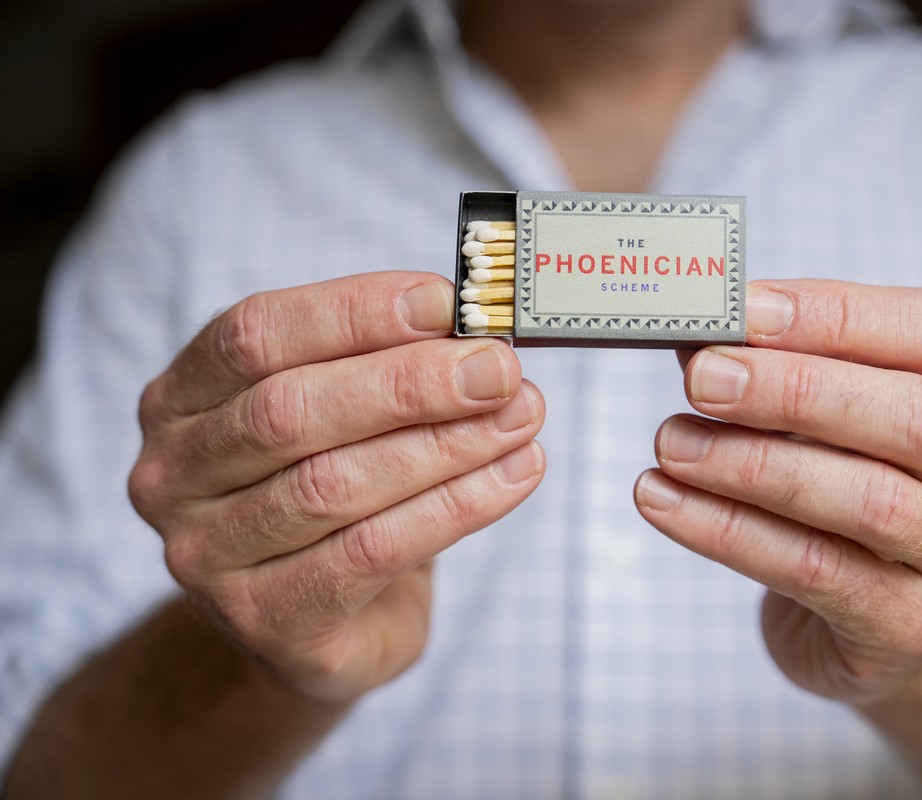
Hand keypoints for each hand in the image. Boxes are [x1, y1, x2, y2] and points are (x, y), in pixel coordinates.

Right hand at [129, 272, 544, 701]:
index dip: (354, 312)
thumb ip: (388, 368)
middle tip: (499, 371)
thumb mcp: (347, 416)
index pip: (254, 333)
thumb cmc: (337, 490)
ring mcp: (206, 556)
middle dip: (408, 384)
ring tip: (522, 420)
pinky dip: (455, 507)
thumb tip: (479, 339)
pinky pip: (370, 553)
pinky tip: (514, 477)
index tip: (446, 303)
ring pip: (334, 485)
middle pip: (289, 411)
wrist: (316, 623)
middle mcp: (173, 474)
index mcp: (181, 398)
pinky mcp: (266, 620)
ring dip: (445, 446)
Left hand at [635, 279, 921, 704]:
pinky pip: (815, 573)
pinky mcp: (919, 630)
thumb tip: (696, 335)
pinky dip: (728, 531)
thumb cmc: (856, 493)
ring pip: (869, 501)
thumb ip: (787, 371)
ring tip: (672, 444)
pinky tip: (664, 501)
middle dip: (798, 391)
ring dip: (753, 465)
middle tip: (703, 379)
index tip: (746, 309)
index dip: (841, 314)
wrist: (890, 632)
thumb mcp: (841, 423)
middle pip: (918, 419)